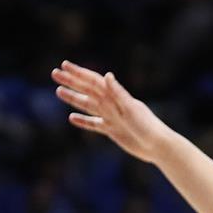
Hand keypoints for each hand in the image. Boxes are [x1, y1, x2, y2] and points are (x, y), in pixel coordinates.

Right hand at [52, 62, 176, 165]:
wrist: (158, 146)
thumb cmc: (148, 127)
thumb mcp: (131, 109)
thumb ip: (118, 93)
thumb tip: (106, 75)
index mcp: (117, 97)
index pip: (94, 81)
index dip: (78, 73)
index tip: (64, 65)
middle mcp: (113, 104)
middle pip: (88, 90)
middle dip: (71, 81)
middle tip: (54, 73)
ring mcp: (112, 117)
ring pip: (88, 105)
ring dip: (74, 98)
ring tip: (58, 91)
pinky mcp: (113, 130)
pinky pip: (94, 124)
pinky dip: (83, 120)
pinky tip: (71, 117)